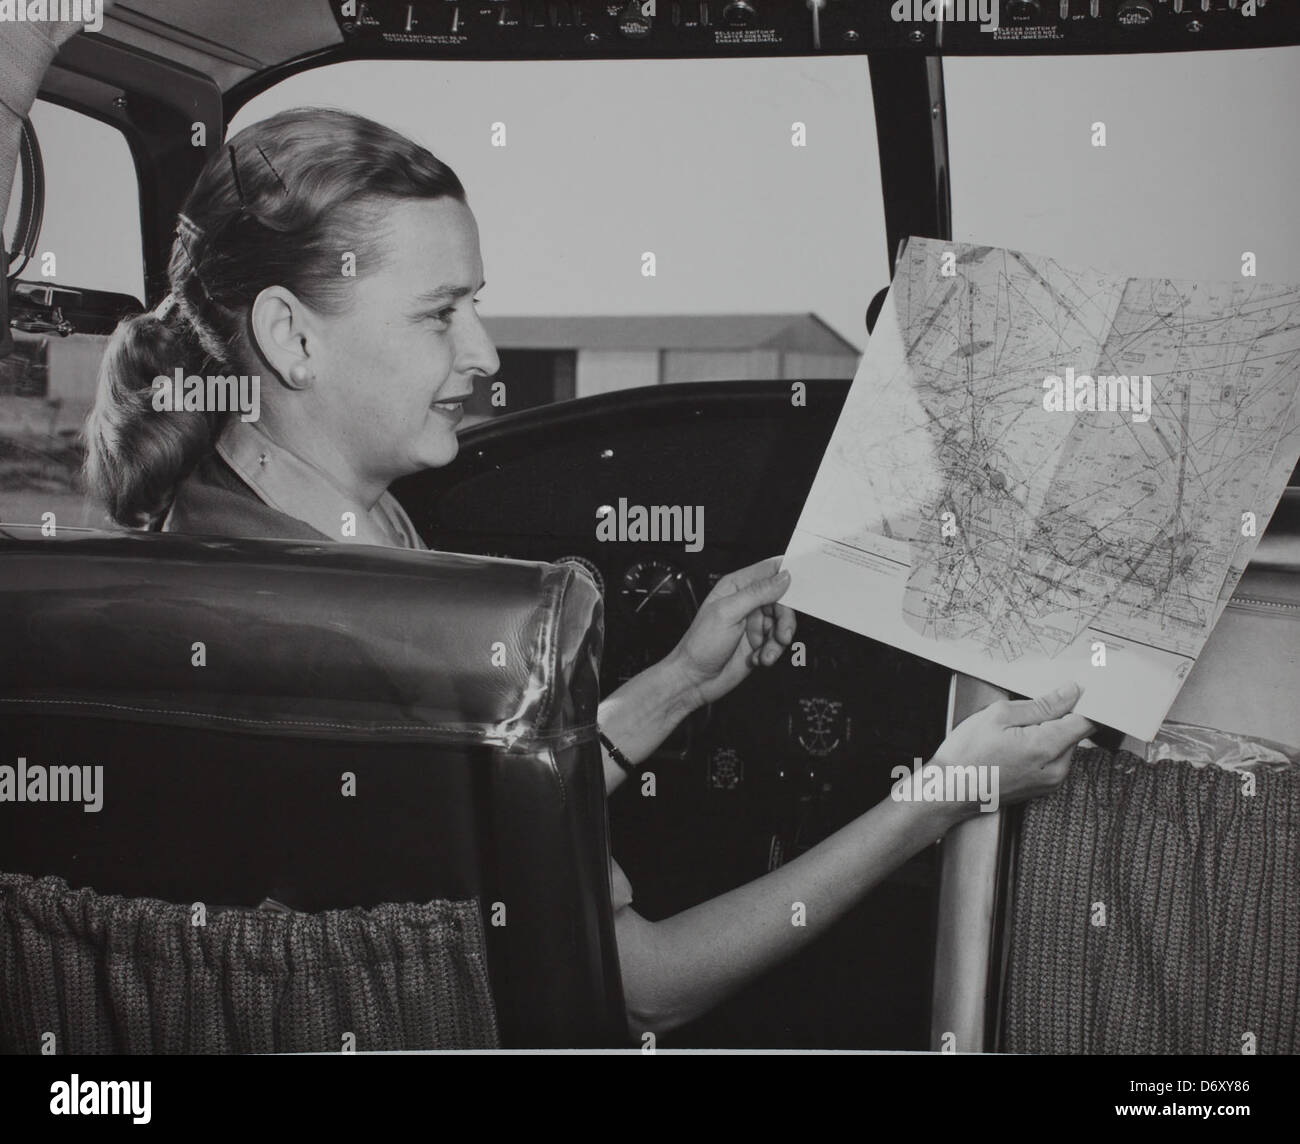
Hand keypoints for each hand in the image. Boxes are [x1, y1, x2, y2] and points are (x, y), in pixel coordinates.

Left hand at [665, 557, 796, 708]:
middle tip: (782, 634)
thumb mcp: (728, 612)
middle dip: (786, 619)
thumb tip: (782, 577)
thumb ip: (757, 593)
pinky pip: (778, 642)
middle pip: (783, 599)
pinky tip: (760, 658)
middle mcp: (747, 602)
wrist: (695, 679)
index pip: (768, 569)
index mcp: (736, 586)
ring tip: (766, 652)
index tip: (803, 583)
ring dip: (778, 640)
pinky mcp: (759, 641)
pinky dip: (773, 652)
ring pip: (783, 623)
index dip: (787, 573)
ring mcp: (754, 623)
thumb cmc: (700, 645)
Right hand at [929, 682, 1094, 816]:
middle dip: (1056, 718)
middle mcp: (1057, 768)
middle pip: (1075, 732)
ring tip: (1013, 735)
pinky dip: (1041, 748)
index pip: (1087, 720)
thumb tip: (1071, 693)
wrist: (950, 789)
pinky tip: (1014, 748)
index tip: (1069, 693)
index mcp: (1046, 747)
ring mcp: (1052, 781)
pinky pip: (1054, 759)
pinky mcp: (1046, 787)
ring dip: (1047, 734)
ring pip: (1064, 745)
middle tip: (1023, 716)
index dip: (1082, 703)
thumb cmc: (967, 754)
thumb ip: (1041, 705)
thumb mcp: (999, 715)